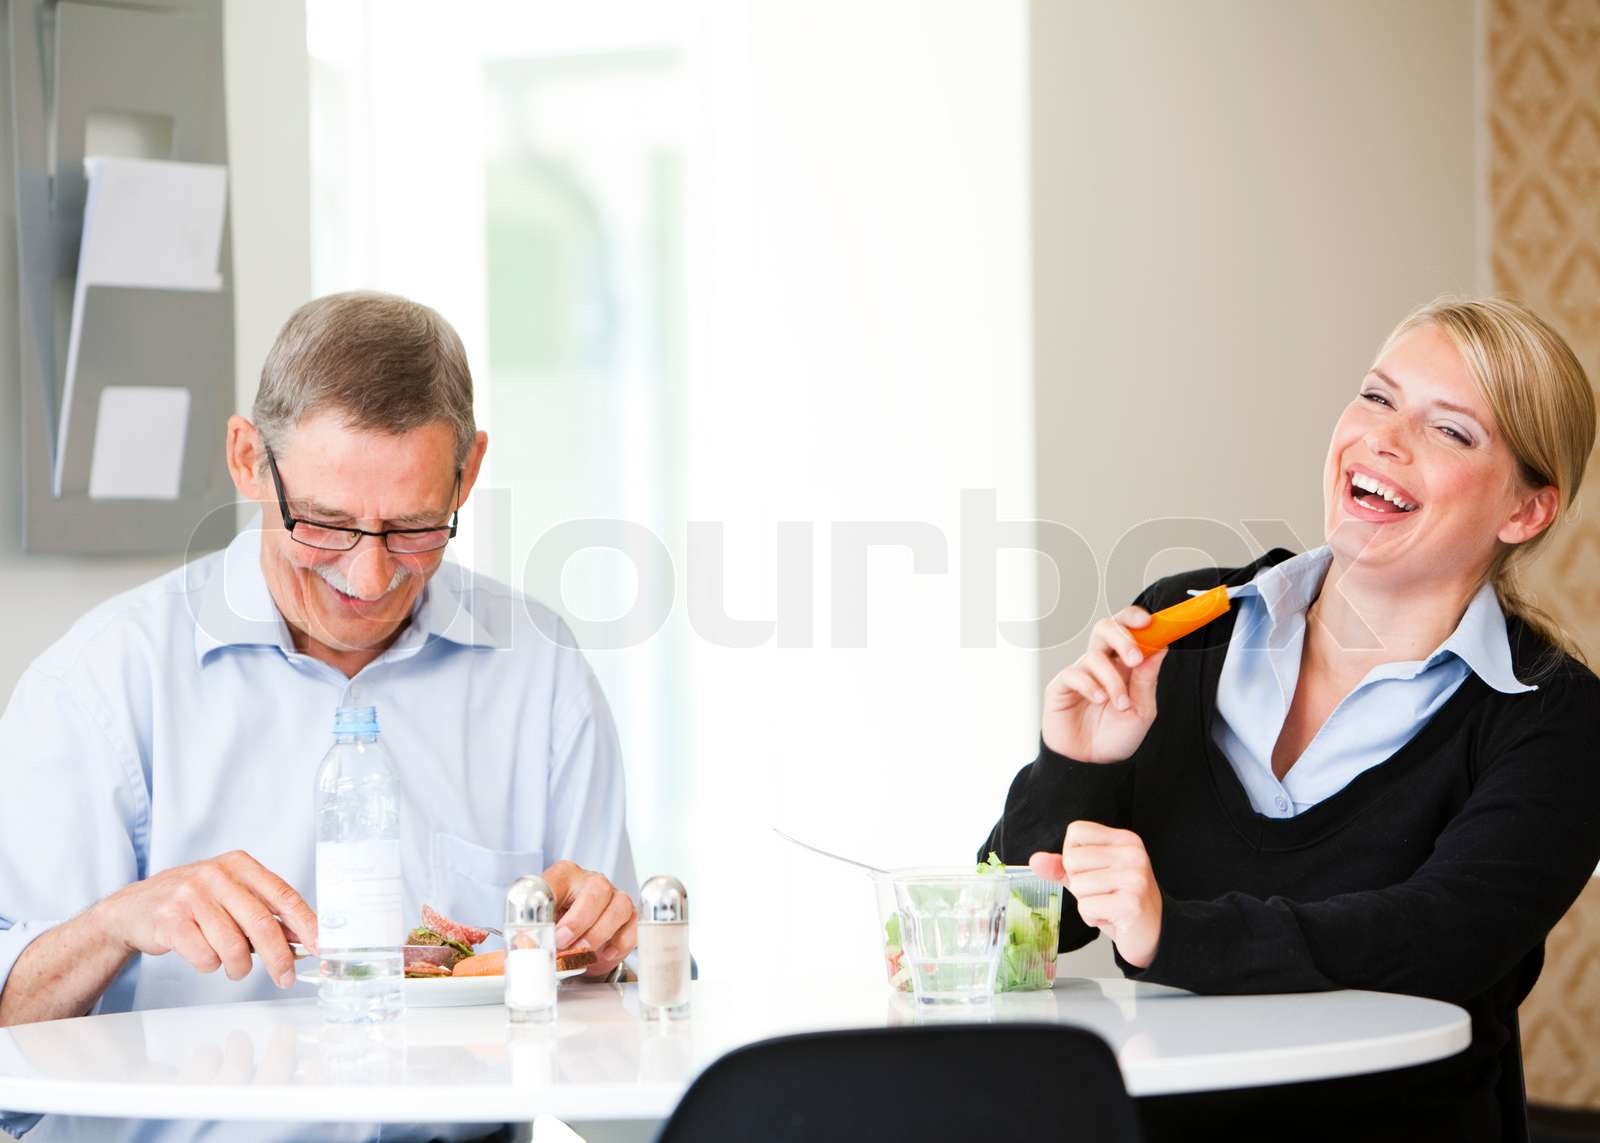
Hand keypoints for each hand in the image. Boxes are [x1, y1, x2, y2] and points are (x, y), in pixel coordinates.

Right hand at [89, 850, 317, 989]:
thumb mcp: (231, 896)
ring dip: (240, 967)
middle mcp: (217, 874)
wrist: (134, 909)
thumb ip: (266, 912)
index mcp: (240, 865)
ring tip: (236, 968)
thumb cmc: (193, 903)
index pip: (283, 895)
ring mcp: (191, 895)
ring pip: (233, 945)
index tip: (321, 946)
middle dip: (280, 957)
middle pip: (262, 923)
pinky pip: (205, 956)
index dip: (306, 923)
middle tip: (286, 977)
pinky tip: (206, 958)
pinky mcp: (170, 920)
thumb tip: (305, 937)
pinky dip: (211, 966)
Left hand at [542, 860, 636, 978]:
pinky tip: (603, 955)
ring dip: (598, 936)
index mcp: (564, 875)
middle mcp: (591, 880)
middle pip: (596, 890)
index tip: (547, 931)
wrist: (576, 937)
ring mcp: (614, 895)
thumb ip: (531, 934)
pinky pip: (633, 927)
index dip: (555, 904)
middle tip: (564, 944)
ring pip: (618, 908)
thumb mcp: (539, 925)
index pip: (559, 878)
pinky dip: (619, 945)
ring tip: (581, 956)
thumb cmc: (555, 924)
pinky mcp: (630, 915)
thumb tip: (525, 945)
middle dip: (579, 922)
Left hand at [1031, 821, 1161, 968]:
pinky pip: (1086, 907)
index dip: (1073, 855)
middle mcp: (1133, 854)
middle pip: (1072, 858)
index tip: (1094, 871)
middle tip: (1104, 893)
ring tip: (1108, 905)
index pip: (1076, 831)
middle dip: (1079, 883)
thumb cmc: (1119, 900)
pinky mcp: (1131, 904)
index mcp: (1124, 839)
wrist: (1153, 932)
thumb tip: (1035, 860)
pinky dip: (1092, 918)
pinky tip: (1112, 918)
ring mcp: (1134, 878)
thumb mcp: (1090, 876)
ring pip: (1077, 885)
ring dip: (1086, 903)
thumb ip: (1062, 866)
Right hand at [1041, 607, 1166, 762]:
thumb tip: (1160, 647)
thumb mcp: (1142, 710)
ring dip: (1113, 680)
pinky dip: (1090, 686)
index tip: (1150, 622)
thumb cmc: (1116, 738)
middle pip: (1105, 628)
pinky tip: (1099, 701)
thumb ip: (1147, 679)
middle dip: (1122, 637)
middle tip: (1135, 658)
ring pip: (1095, 656)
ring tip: (1120, 704)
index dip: (1135, 619)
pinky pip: (1074, 674)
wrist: (1093, 766)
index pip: (1127, 630)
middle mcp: (1102, 664)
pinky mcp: (1061, 687)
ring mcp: (1080, 674)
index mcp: (1124, 665)